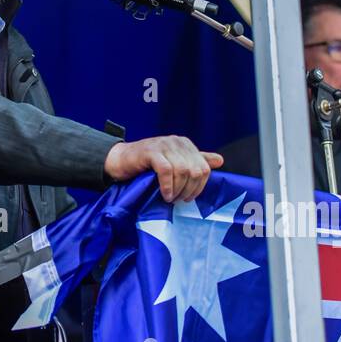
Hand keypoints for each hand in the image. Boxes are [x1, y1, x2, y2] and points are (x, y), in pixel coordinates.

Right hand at [103, 136, 222, 202]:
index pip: (204, 168)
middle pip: (195, 170)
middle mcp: (177, 142)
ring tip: (170, 198)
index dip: (199, 186)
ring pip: (182, 171)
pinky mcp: (151, 151)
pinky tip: (164, 194)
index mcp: (186, 144)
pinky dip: (167, 186)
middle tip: (179, 200)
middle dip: (189, 189)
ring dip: (178, 189)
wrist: (120, 160)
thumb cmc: (147, 164)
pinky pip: (166, 170)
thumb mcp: (174, 162)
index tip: (188, 197)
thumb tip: (220, 160)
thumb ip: (196, 161)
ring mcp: (164, 145)